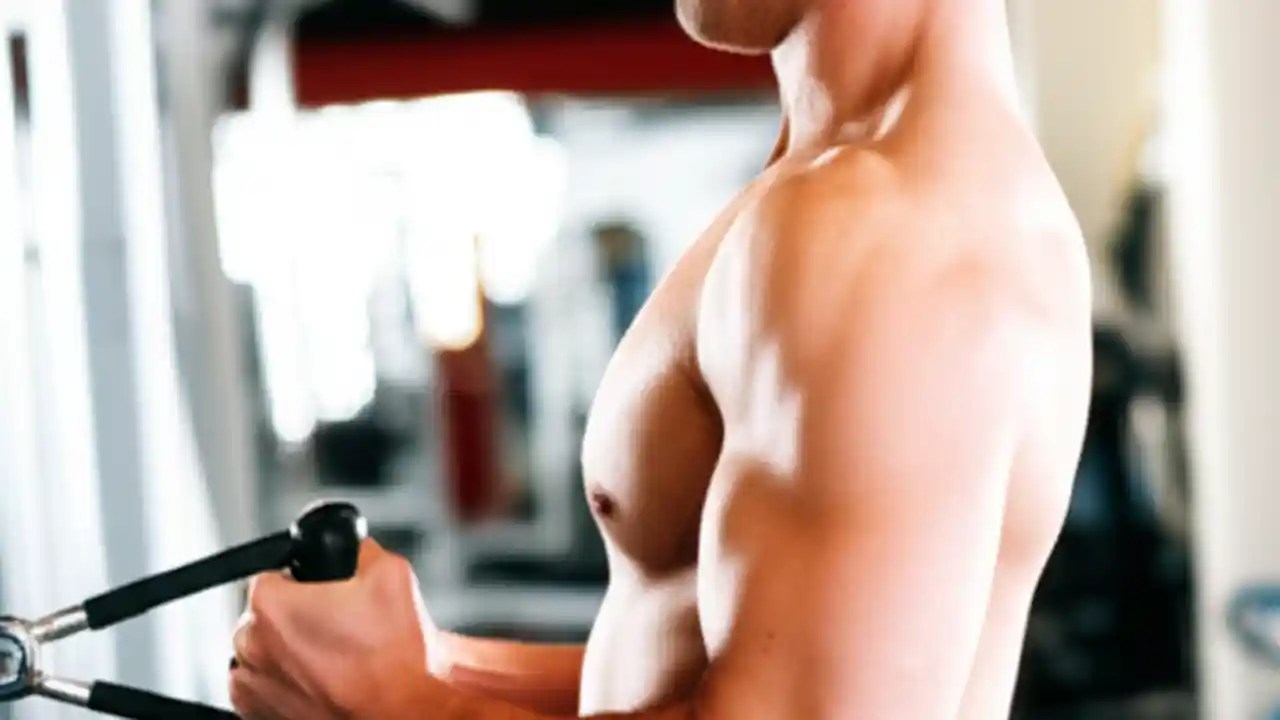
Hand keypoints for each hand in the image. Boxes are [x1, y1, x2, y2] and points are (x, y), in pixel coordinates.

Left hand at [230, 540, 435, 718]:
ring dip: (289, 652)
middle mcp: (252, 646)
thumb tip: (354, 547)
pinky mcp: (257, 716)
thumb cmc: (395, 657)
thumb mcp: (392, 572)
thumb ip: (361, 548)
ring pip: (264, 653)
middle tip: (336, 628)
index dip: (303, 582)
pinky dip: (287, 684)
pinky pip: (264, 688)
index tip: (323, 595)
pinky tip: (323, 682)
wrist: (405, 713)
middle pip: (264, 616)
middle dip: (295, 618)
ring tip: (334, 659)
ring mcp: (252, 687)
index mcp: (272, 605)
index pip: (272, 575)